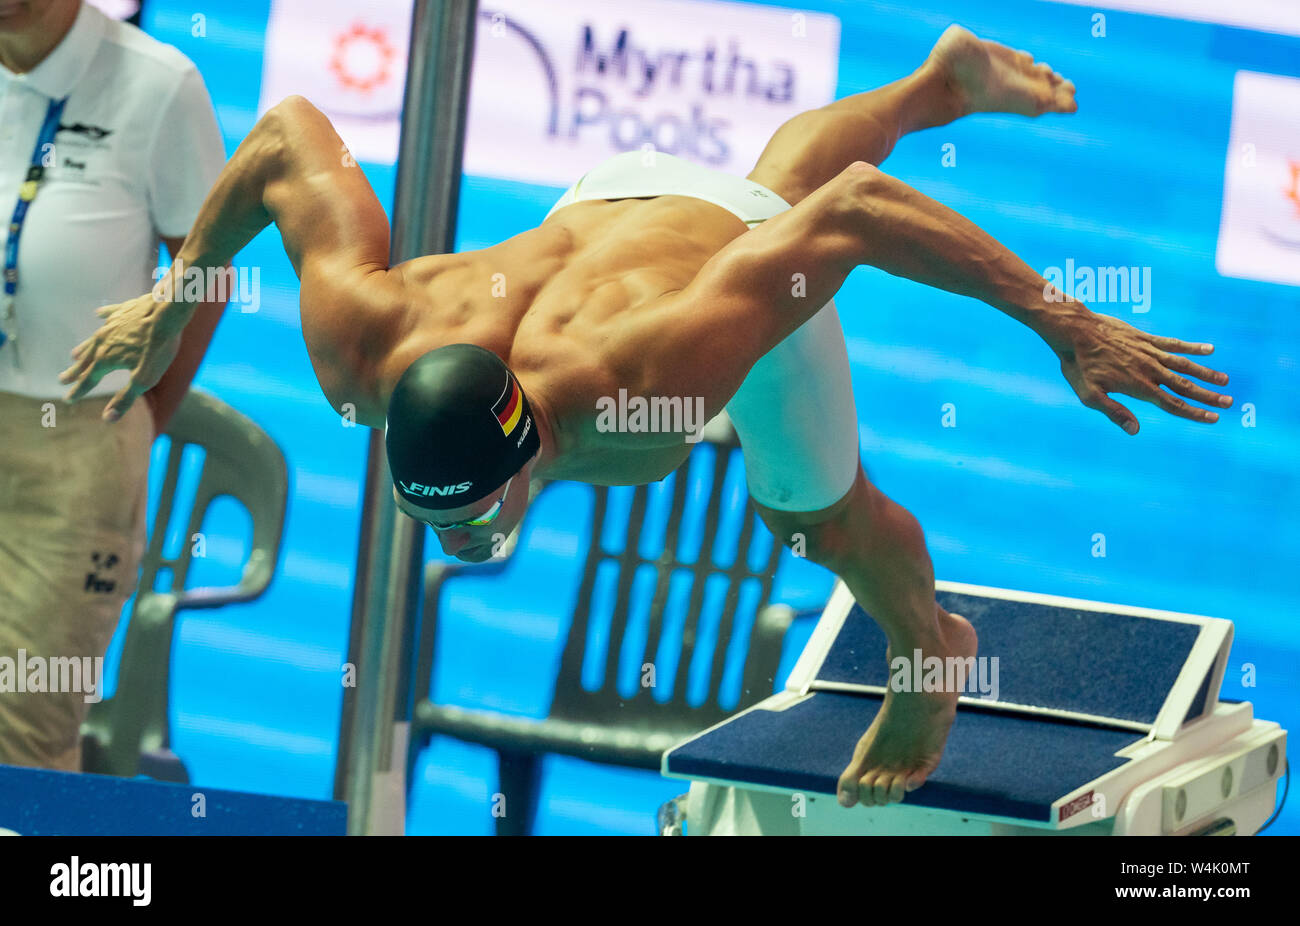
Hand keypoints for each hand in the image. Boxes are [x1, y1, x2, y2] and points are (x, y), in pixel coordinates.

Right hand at [58, 290, 187, 421]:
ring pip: (93, 340)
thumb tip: (107, 419)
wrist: (167, 312)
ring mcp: (111, 325)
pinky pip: (109, 315)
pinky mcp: (122, 311)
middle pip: (86, 360)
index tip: (68, 399)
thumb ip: (125, 399)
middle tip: (63, 379)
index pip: (88, 380)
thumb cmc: (158, 348)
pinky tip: (99, 314)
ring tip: (74, 354)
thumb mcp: (144, 379)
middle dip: (75, 372)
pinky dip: (103, 317)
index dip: (78, 391)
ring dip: (83, 349)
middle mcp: (102, 342)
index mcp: (106, 360)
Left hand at [1041, 310, 1231, 433]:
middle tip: (1229, 403)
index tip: (1214, 419)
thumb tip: (1135, 430)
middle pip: (1185, 386)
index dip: (1195, 413)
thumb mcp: (1089, 395)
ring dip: (1206, 373)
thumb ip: (1114, 412)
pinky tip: (1209, 349)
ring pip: (1185, 365)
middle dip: (1208, 396)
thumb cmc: (1078, 365)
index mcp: (1138, 386)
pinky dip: (1192, 347)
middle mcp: (1149, 370)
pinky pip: (1174, 343)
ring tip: (1225, 380)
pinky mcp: (1146, 338)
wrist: (1075, 331)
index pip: (1173, 404)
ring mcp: (1150, 352)